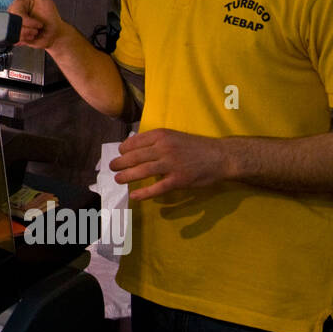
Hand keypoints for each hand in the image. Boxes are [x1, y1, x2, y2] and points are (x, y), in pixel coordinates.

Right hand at [7, 0, 66, 50]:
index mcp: (20, 2)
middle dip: (28, 28)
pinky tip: (30, 36)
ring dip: (27, 35)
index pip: (16, 13)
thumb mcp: (45, 1)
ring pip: (14, 32)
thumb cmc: (50, 18)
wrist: (53, 34)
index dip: (27, 20)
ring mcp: (13, 23)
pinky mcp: (13, 33)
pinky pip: (13, 39)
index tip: (38, 22)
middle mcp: (15, 12)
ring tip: (34, 31)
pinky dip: (24, 40)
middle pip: (13, 24)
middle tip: (37, 26)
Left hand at [110, 128, 233, 200]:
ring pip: (142, 171)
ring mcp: (171, 164)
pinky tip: (134, 196)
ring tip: (118, 180)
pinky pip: (156, 188)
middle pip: (134, 157)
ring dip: (126, 176)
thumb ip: (157, 141)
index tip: (119, 154)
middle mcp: (163, 148)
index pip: (134, 142)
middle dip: (120, 163)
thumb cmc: (196, 146)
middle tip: (112, 168)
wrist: (220, 156)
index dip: (123, 149)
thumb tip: (135, 147)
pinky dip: (143, 193)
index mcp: (161, 135)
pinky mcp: (178, 180)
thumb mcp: (174, 136)